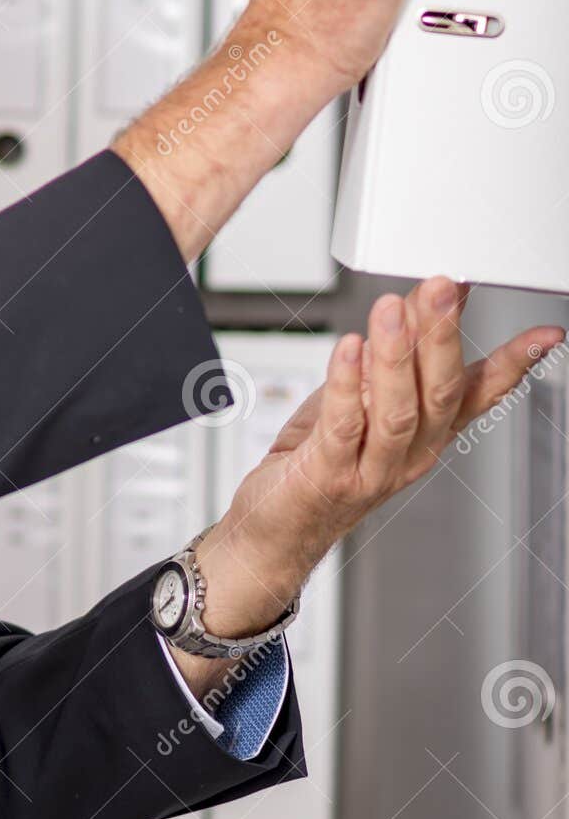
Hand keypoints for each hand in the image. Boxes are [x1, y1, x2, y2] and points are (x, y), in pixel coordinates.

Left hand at [194, 278, 564, 638]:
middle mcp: (410, 453)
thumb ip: (400, 355)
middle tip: (442, 288)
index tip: (544, 335)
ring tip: (393, 309)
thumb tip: (428, 301)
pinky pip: (343, 426)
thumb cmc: (319, 462)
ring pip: (398, 410)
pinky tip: (348, 348)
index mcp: (428, 434)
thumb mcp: (365, 400)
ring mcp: (372, 468)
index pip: (480, 395)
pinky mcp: (329, 474)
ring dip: (397, 355)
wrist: (277, 530)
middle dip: (443, 337)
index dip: (514, 364)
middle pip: (441, 392)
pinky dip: (346, 384)